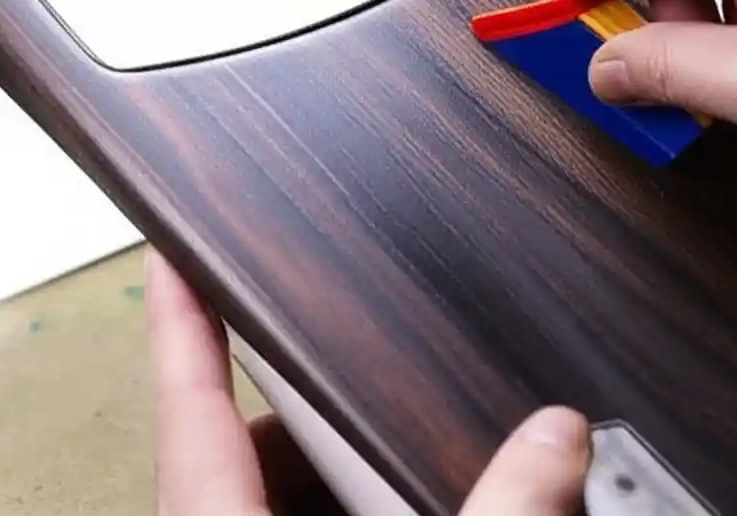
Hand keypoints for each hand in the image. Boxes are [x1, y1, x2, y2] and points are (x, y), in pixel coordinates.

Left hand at [145, 248, 591, 514]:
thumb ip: (499, 507)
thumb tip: (559, 437)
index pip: (189, 401)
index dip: (182, 315)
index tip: (178, 246)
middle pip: (260, 441)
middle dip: (328, 406)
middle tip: (385, 391)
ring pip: (294, 489)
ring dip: (358, 468)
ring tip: (438, 469)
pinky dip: (370, 505)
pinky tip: (442, 506)